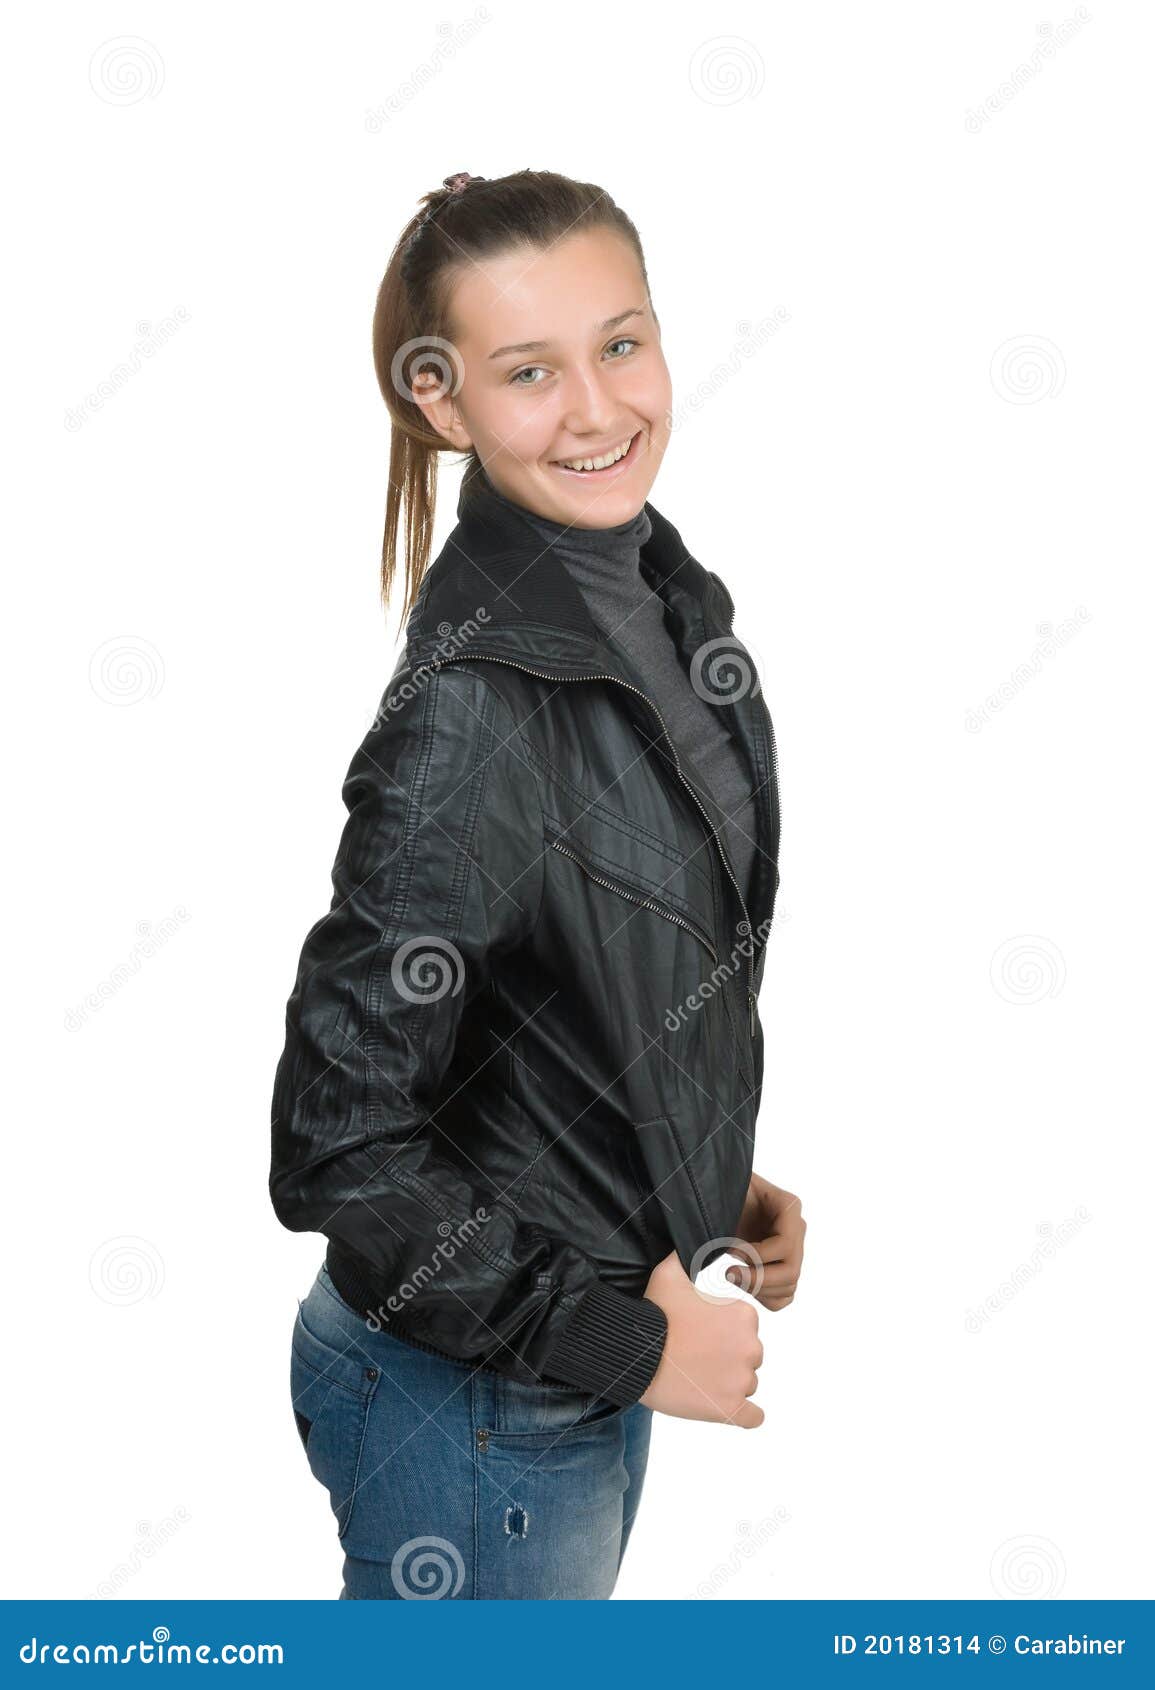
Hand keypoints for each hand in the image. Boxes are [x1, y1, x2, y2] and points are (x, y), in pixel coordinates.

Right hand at [638, 1250, 762, 1426]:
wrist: (634, 1354)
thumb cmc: (652, 1312)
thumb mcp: (669, 1273)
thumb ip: (686, 1253)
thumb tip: (690, 1236)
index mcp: (743, 1315)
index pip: (745, 1328)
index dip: (723, 1331)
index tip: (699, 1333)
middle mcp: (750, 1346)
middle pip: (748, 1357)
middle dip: (727, 1357)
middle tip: (695, 1356)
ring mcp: (741, 1380)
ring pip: (746, 1384)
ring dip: (728, 1383)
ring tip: (697, 1378)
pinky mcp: (730, 1409)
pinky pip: (753, 1417)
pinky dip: (745, 1414)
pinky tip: (727, 1406)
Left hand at [726, 1173, 805, 1310]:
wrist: (722, 1193)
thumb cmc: (726, 1187)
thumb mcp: (731, 1190)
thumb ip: (734, 1205)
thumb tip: (733, 1240)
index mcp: (789, 1206)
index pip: (785, 1244)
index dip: (757, 1254)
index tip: (730, 1249)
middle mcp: (797, 1229)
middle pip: (791, 1271)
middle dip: (757, 1278)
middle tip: (728, 1273)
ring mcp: (793, 1250)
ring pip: (789, 1286)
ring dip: (758, 1288)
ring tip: (732, 1274)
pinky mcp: (783, 1266)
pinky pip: (784, 1295)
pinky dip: (764, 1296)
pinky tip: (743, 1282)